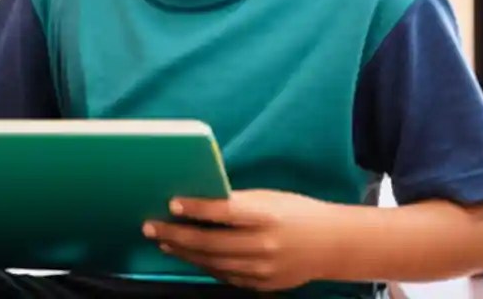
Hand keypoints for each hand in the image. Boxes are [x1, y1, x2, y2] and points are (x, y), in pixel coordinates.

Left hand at [143, 190, 342, 291]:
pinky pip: (225, 276)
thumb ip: (236, 202)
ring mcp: (263, 269)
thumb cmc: (295, 213)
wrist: (331, 244)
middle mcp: (264, 245)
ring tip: (163, 241)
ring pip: (213, 262)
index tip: (172, 203)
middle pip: (211, 243)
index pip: (224, 212)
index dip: (196, 208)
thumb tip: (198, 200)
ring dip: (183, 252)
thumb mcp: (269, 199)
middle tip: (150, 227)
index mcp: (266, 216)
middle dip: (176, 235)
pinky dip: (205, 265)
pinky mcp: (262, 284)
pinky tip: (189, 256)